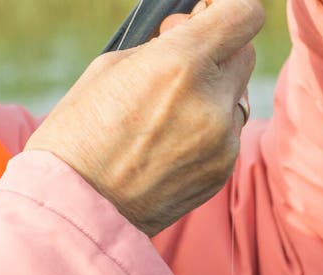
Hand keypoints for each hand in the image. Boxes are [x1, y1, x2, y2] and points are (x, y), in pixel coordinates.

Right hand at [25, 0, 264, 235]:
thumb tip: (193, 37)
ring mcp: (222, 143)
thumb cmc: (82, 133)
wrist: (78, 207)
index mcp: (182, 63)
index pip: (244, 15)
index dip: (229, 11)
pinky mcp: (221, 173)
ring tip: (167, 114)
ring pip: (236, 98)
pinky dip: (208, 132)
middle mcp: (211, 102)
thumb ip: (166, 47)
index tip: (209, 17)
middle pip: (244, 55)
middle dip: (217, 53)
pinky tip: (170, 146)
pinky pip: (228, 136)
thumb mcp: (113, 67)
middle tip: (178, 65)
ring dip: (212, 95)